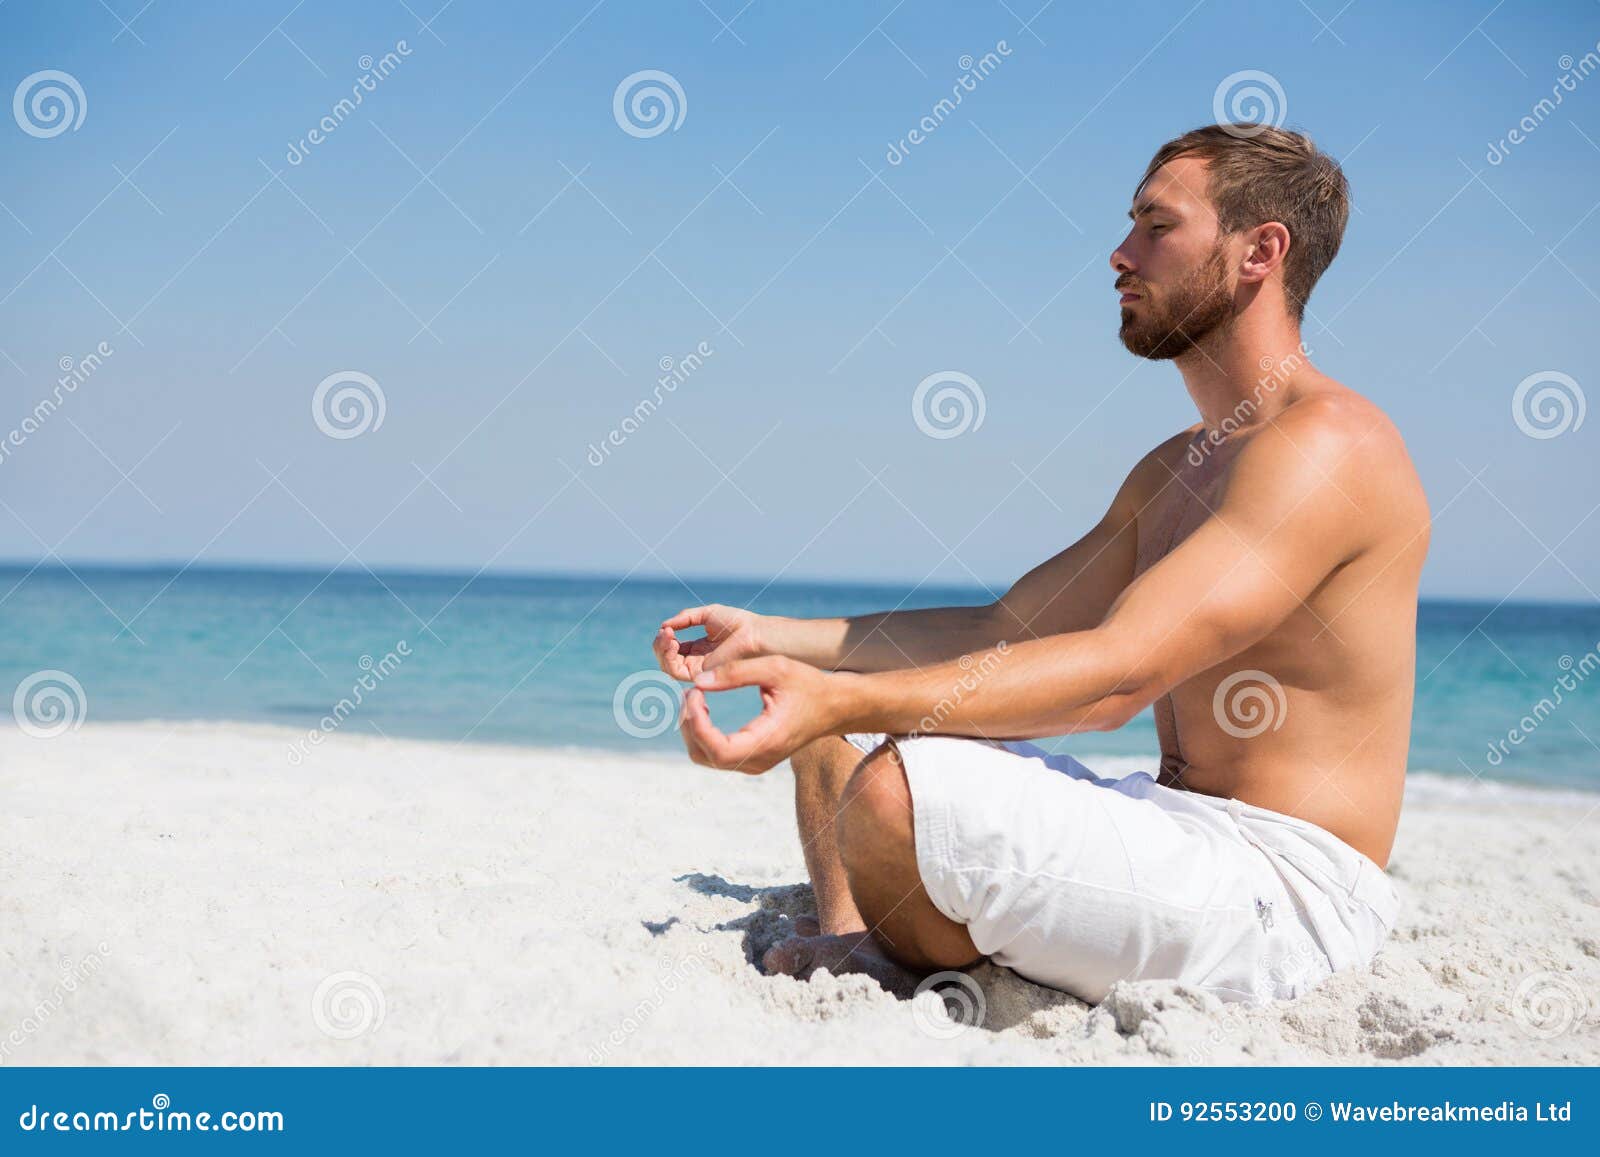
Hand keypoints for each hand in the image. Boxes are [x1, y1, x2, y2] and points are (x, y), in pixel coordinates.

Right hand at [655, 604, 766, 681]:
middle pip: (668, 660)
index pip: (674, 649)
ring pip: (669, 668)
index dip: (666, 639)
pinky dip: (668, 658)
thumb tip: (664, 626)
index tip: (666, 628)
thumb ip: (685, 618)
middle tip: (664, 633)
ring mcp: (700, 670)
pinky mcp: (702, 675)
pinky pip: (676, 672)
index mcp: (700, 649)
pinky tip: (673, 642)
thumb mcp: (707, 614)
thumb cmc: (738, 623)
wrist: (755, 634)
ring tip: (667, 636)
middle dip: (660, 646)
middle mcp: (698, 662)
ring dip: (662, 651)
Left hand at [679, 656, 844, 773]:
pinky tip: (705, 706)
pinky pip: (715, 754)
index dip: (696, 723)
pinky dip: (702, 732)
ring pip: (705, 757)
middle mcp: (758, 760)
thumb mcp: (776, 667)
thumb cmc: (809, 684)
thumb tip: (698, 681)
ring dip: (692, 728)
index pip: (717, 749)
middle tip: (689, 692)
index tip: (693, 692)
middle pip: (704, 756)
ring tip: (695, 697)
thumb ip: (736, 671)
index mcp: (767, 741)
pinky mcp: (751, 759)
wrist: (835, 706)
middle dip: (689, 724)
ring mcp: (754, 763)